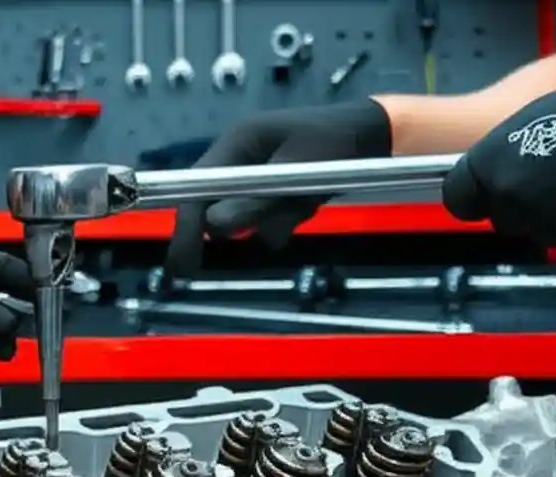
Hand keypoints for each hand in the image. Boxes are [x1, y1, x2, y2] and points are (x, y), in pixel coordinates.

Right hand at [167, 100, 392, 275]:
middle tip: (205, 261)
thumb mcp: (297, 173)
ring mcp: (256, 174)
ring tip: (304, 202)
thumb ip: (256, 201)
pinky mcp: (273, 188)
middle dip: (232, 225)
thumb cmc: (337, 144)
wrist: (374, 134)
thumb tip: (213, 226)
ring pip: (244, 216)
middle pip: (213, 205)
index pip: (195, 188)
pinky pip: (266, 217)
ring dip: (270, 220)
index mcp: (237, 143)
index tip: (181, 262)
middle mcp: (240, 159)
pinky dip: (285, 218)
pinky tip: (308, 203)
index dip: (186, 226)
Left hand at [443, 67, 555, 249]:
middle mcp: (511, 200)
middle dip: (515, 203)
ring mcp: (543, 224)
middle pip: (498, 217)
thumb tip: (490, 173)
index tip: (483, 192)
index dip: (472, 195)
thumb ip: (501, 155)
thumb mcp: (530, 120)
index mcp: (491, 167)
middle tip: (546, 178)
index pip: (458, 199)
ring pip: (532, 230)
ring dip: (546, 214)